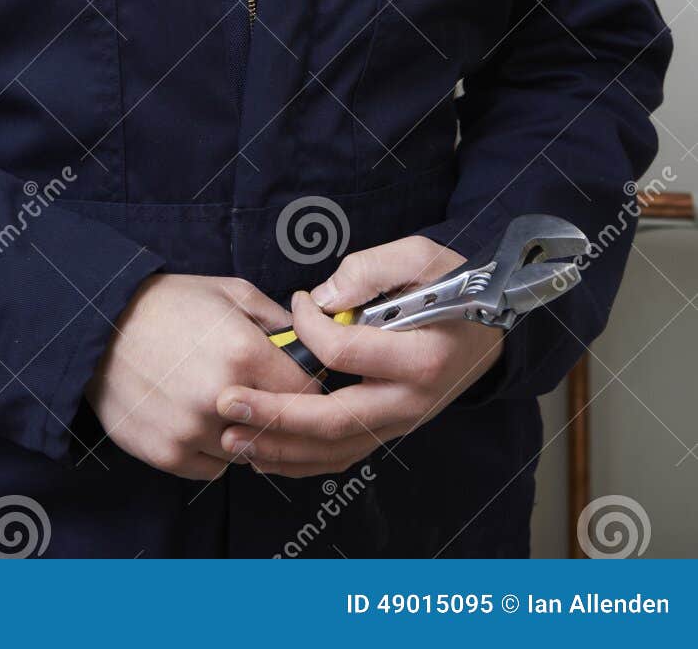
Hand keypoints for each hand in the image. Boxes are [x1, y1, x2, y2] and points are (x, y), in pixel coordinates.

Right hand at [84, 272, 316, 479]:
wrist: (100, 325)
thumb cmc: (169, 303)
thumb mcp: (230, 292)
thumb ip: (277, 319)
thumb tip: (311, 342)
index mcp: (243, 353)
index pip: (309, 393)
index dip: (308, 387)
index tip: (299, 382)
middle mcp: (222, 399)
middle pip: (281, 429)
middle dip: (281, 415)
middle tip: (266, 397)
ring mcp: (193, 432)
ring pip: (248, 454)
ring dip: (246, 436)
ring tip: (225, 405)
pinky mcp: (167, 454)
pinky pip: (213, 469)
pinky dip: (214, 450)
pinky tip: (200, 420)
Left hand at [214, 235, 504, 477]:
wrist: (489, 329)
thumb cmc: (453, 285)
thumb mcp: (420, 256)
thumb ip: (369, 270)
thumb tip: (320, 300)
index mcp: (421, 356)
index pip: (346, 352)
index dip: (308, 326)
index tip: (295, 302)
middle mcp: (411, 400)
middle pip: (335, 419)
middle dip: (275, 415)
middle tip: (227, 402)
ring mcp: (401, 422)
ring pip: (334, 449)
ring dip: (280, 448)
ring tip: (232, 438)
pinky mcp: (389, 430)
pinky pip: (341, 455)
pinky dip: (300, 459)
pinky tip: (263, 453)